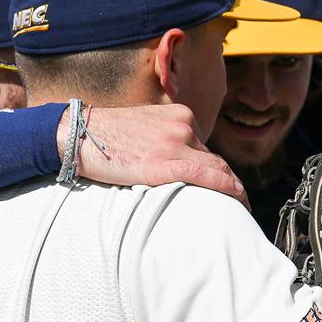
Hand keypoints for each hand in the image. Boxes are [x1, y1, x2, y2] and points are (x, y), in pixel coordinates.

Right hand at [67, 103, 247, 205]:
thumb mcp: (144, 127)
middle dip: (229, 181)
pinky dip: (227, 188)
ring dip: (231, 189)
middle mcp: (182, 125)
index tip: (227, 186)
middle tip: (240, 200)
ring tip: (241, 206)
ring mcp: (175, 142)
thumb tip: (178, 162)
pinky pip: (206, 176)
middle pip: (215, 158)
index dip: (218, 170)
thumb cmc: (107, 136)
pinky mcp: (165, 162)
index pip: (205, 148)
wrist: (79, 135)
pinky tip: (237, 199)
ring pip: (215, 168)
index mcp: (179, 115)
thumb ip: (166, 139)